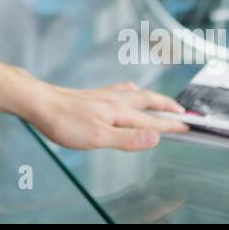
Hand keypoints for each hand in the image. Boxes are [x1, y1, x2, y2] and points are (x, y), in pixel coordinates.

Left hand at [29, 80, 189, 150]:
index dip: (171, 125)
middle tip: (182, 112)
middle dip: (167, 106)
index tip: (189, 127)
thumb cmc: (65, 121)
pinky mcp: (93, 95)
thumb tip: (157, 138)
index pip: (152, 120)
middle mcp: (115, 100)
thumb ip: (127, 138)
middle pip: (148, 101)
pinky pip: (120, 91)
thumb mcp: (97, 137)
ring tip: (158, 101)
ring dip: (151, 98)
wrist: (40, 102)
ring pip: (135, 94)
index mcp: (120, 111)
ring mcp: (104, 95)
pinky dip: (131, 93)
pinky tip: (124, 95)